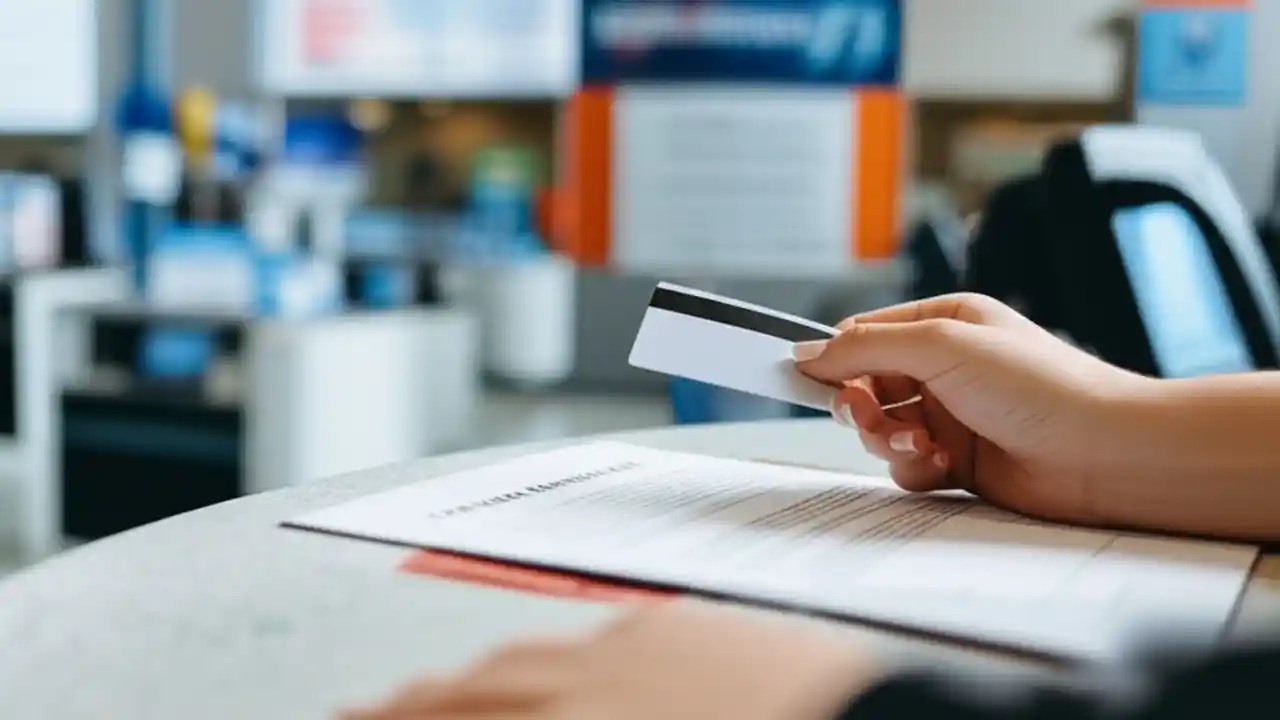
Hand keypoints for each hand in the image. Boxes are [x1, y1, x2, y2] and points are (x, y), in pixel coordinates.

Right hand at [343, 602, 877, 719]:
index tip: (354, 715)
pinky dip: (561, 655)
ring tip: (443, 691)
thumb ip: (553, 719)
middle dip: (415, 705)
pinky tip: (561, 664)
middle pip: (473, 692)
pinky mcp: (686, 628)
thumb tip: (517, 703)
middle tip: (373, 707)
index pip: (450, 718)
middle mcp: (588, 684)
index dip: (394, 718)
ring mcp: (636, 650)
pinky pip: (599, 634)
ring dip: (477, 680)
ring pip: (529, 658)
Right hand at [794, 293, 1147, 524]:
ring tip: (923, 443)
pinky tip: (944, 464)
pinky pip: (906, 465)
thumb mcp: (941, 345)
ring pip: (881, 430)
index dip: (833, 357)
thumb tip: (807, 353)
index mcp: (944, 324)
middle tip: (867, 414)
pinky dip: (915, 466)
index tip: (801, 376)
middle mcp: (945, 368)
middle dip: (860, 405)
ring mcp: (951, 416)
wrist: (1100, 454)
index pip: (864, 335)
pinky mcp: (958, 462)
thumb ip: (865, 347)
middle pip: (865, 386)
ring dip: (890, 439)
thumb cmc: (1040, 386)